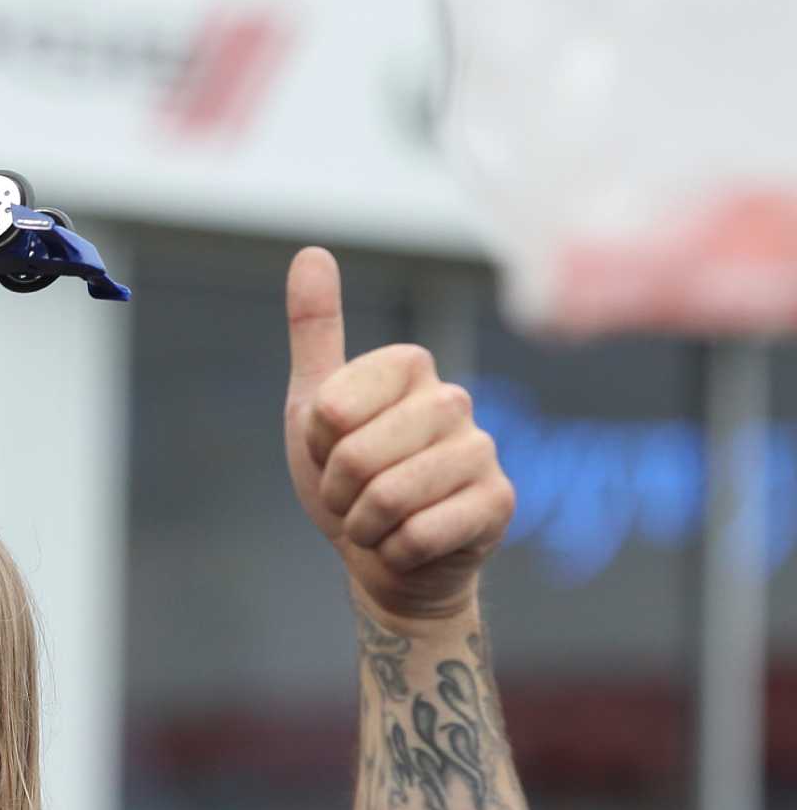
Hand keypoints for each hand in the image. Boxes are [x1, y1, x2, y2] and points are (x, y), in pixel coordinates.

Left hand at [283, 247, 514, 623]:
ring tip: (375, 521)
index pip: (331, 408)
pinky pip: (418, 534)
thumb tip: (310, 251)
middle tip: (351, 496)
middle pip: (357, 456)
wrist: (383, 558)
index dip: (318, 444)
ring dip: (362, 525)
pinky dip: (393, 551)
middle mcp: (453, 398)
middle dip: (337, 491)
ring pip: (388, 498)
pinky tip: (406, 544)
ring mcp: (482, 450)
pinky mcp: (498, 502)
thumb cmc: (349, 480)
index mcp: (409, 366)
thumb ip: (315, 331)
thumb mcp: (313, 409)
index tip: (332, 450)